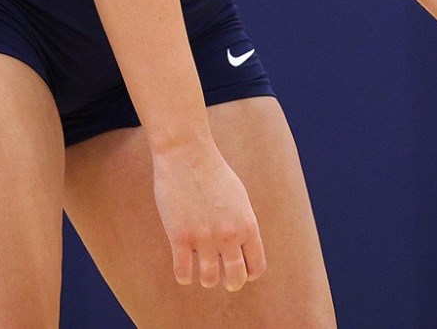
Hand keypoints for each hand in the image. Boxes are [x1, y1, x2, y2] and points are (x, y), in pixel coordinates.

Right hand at [151, 138, 267, 290]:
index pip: (257, 266)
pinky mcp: (180, 237)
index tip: (240, 270)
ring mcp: (204, 238)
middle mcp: (229, 235)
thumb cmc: (213, 173)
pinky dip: (184, 277)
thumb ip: (242, 224)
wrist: (187, 154)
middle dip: (230, 283)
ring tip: (202, 270)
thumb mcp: (238, 198)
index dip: (248, 273)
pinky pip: (183, 273)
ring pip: (209, 280)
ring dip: (206, 279)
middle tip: (222, 277)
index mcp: (247, 225)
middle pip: (235, 279)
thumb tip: (241, 249)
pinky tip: (184, 269)